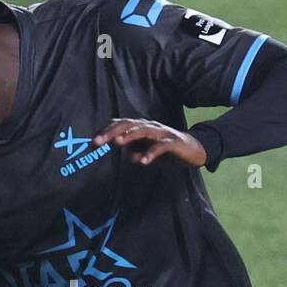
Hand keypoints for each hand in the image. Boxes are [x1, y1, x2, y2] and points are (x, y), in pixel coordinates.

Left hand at [92, 118, 206, 167]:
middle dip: (111, 132)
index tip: (92, 142)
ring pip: (143, 130)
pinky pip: (161, 146)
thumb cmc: (166, 151)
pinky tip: (144, 161)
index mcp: (140, 128)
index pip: (120, 125)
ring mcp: (162, 133)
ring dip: (130, 136)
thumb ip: (136, 153)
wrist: (193, 151)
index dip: (105, 131)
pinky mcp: (173, 142)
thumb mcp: (147, 154)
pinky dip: (152, 153)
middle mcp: (149, 127)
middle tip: (97, 142)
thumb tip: (128, 156)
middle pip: (128, 124)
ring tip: (118, 142)